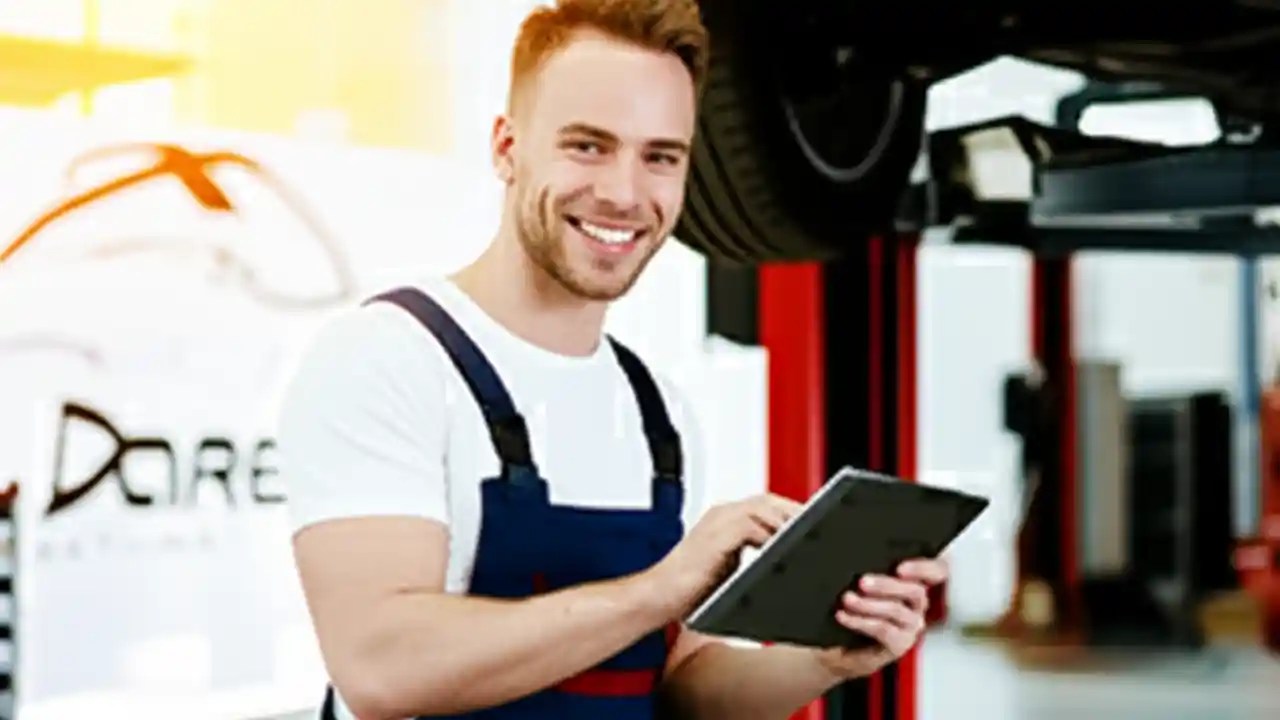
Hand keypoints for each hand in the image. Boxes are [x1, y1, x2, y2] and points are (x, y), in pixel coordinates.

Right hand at [647, 493, 802, 617]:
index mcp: (724, 520)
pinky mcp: (716, 536)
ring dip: (787, 520)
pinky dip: (770, 534)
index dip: (789, 512)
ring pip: (763, 507)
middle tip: (819, 526)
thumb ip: (750, 559)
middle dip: (795, 511)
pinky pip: (751, 525)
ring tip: (807, 535)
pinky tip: (783, 548)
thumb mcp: (728, 569)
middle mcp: (721, 515)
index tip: (812, 524)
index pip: (765, 505)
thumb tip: (782, 562)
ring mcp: (718, 522)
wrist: (658, 597)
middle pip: (768, 500)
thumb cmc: (689, 590)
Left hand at [812, 557, 948, 679]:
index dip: (923, 568)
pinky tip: (842, 615)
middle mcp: (918, 604)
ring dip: (869, 604)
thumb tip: (858, 555)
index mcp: (914, 581)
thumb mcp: (865, 583)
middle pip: (915, 591)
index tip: (901, 568)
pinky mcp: (900, 644)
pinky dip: (859, 621)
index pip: (936, 571)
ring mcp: (911, 625)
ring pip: (896, 610)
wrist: (842, 643)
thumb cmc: (855, 606)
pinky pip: (882, 629)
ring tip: (847, 598)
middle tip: (863, 582)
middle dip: (887, 584)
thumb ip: (872, 568)